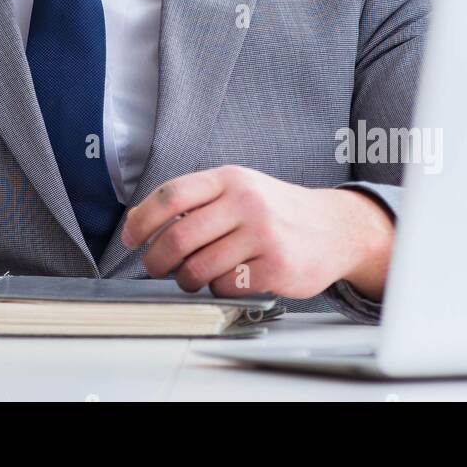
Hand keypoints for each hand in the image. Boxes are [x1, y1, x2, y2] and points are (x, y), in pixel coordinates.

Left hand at [120, 165, 393, 300]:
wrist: (335, 227)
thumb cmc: (277, 210)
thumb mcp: (240, 188)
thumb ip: (199, 200)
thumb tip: (143, 222)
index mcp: (229, 178)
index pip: (171, 195)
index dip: (142, 219)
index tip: (130, 237)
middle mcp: (245, 201)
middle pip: (178, 236)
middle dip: (156, 259)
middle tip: (154, 266)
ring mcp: (262, 234)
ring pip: (199, 267)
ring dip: (187, 279)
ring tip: (192, 277)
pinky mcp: (275, 266)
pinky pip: (226, 286)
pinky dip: (218, 288)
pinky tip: (227, 280)